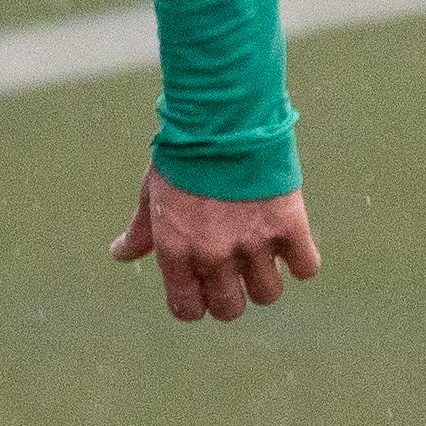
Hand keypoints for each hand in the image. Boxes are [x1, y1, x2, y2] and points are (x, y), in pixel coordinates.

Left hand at [110, 171, 321, 322]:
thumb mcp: (154, 193)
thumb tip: (120, 254)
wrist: (224, 116)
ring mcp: (253, 243)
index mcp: (177, 251)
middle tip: (236, 268)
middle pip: (230, 309)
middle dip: (233, 295)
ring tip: (264, 251)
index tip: (204, 285)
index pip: (188, 310)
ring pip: (268, 294)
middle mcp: (214, 255)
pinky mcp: (288, 226)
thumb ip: (142, 231)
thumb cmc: (185, 153)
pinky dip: (302, 260)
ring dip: (267, 278)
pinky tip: (291, 242)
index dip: (197, 301)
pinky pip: (305, 267)